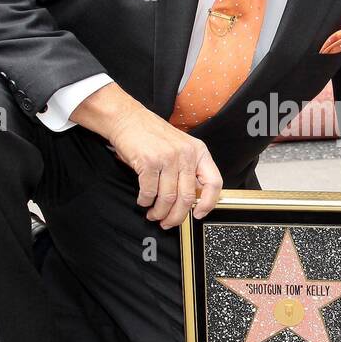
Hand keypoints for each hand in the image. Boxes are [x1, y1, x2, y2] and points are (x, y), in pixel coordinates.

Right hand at [71, 87, 222, 229]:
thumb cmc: (151, 134)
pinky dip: (145, 201)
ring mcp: (168, 157)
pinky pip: (149, 192)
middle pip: (187, 197)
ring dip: (159, 212)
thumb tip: (192, 199)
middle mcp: (186, 154)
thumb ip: (188, 169)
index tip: (199, 214)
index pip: (214, 182)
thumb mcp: (179, 147)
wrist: (127, 119)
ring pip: (168, 198)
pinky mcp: (149, 162)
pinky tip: (143, 200)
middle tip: (168, 223)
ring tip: (153, 214)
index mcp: (198, 151)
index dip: (208, 203)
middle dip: (176, 216)